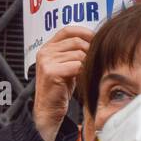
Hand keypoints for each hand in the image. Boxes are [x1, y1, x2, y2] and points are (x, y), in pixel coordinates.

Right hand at [33, 26, 94, 140]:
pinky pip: (76, 65)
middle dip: (89, 50)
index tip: (95, 37)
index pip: (67, 30)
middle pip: (76, 41)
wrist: (49, 109)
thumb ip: (73, 52)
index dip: (83, 32)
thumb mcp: (66, 65)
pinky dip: (83, 71)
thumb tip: (93, 39)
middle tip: (94, 60)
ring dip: (87, 63)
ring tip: (86, 72)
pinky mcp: (51, 72)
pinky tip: (82, 78)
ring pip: (78, 54)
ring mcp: (46, 61)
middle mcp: (45, 52)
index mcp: (47, 47)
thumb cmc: (60, 88)